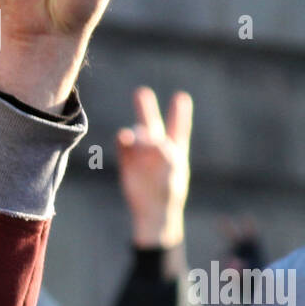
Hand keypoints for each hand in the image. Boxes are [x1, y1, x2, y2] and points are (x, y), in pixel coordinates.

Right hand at [116, 87, 192, 248]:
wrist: (153, 213)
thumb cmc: (169, 194)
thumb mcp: (173, 172)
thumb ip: (164, 152)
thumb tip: (150, 137)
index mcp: (175, 151)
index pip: (178, 128)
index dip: (179, 113)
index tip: (181, 98)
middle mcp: (157, 150)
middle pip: (152, 125)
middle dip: (145, 109)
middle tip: (140, 92)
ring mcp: (140, 155)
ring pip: (136, 134)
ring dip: (137, 131)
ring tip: (139, 136)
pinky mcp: (126, 162)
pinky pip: (123, 145)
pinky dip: (123, 140)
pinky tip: (124, 138)